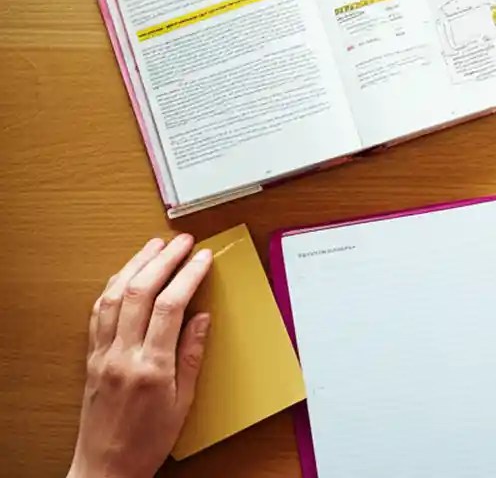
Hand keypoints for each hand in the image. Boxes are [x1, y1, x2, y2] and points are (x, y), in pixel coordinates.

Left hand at [68, 234, 212, 477]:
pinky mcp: (91, 357)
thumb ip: (192, 355)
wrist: (106, 467)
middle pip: (140, 292)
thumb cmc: (147, 441)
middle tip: (182, 242)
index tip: (203, 257)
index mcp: (151, 366)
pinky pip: (99, 312)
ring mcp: (102, 354)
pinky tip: (125, 276)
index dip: (188, 275)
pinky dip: (113, 287)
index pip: (170, 306)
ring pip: (114, 296)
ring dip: (135, 265)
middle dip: (163, 260)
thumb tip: (202, 318)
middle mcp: (122, 355)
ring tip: (153, 246)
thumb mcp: (184, 402)